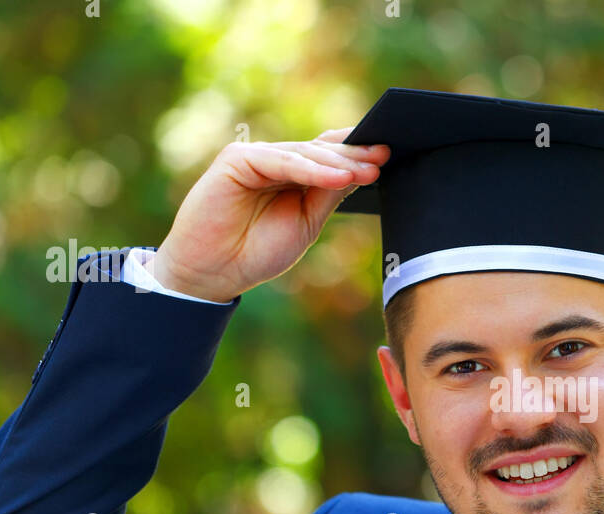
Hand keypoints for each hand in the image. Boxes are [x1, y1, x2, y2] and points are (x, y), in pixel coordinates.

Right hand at [146, 128, 389, 303]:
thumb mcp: (306, 223)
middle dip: (355, 155)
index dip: (357, 155)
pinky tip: (338, 177)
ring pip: (305, 153)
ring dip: (339, 162)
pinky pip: (282, 160)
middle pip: (321, 151)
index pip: (329, 157)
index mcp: (293, 176)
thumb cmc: (256, 251)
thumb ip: (327, 195)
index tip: (389, 156)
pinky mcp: (238, 159)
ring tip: (369, 170)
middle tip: (386, 155)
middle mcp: (276, 161)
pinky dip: (311, 169)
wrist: (214, 272)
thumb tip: (359, 172)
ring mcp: (256, 157)